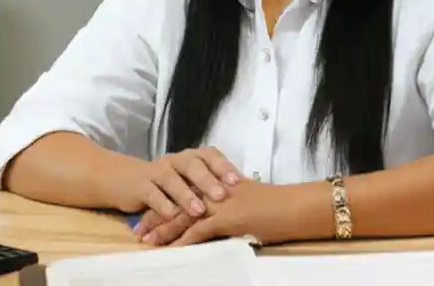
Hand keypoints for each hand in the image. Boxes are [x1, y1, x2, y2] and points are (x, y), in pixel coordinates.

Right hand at [114, 148, 243, 222]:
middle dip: (208, 180)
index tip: (238, 181)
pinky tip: (172, 215)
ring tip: (198, 210)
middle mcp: (175, 160)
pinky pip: (152, 193)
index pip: (209, 155)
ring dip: (186, 195)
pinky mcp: (141, 186)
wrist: (125, 180)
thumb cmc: (167, 185)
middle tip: (222, 195)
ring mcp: (157, 171)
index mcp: (190, 157)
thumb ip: (210, 186)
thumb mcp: (189, 182)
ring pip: (172, 179)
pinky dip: (163, 204)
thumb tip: (242, 195)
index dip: (223, 166)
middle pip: (192, 165)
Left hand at [136, 179, 313, 246]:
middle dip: (157, 217)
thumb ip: (229, 202)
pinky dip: (183, 241)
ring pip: (184, 216)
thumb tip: (218, 214)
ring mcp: (220, 203)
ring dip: (164, 230)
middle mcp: (215, 190)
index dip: (167, 204)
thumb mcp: (248, 199)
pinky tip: (171, 250)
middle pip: (178, 202)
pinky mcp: (227, 217)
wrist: (294, 206)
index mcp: (219, 184)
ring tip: (147, 241)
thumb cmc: (277, 206)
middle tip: (139, 229)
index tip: (150, 213)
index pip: (186, 192)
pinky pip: (199, 231)